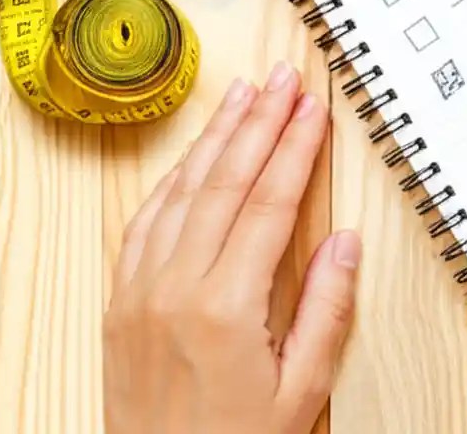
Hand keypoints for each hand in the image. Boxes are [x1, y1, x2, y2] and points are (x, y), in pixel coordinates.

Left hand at [104, 63, 359, 433]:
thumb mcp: (301, 387)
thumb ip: (326, 308)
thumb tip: (344, 240)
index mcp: (226, 307)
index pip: (268, 203)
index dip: (294, 148)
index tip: (313, 108)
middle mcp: (175, 288)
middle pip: (225, 183)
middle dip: (259, 123)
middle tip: (282, 79)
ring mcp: (141, 291)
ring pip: (181, 193)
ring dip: (215, 138)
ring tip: (243, 96)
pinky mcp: (122, 301)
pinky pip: (145, 223)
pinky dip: (172, 180)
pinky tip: (193, 156)